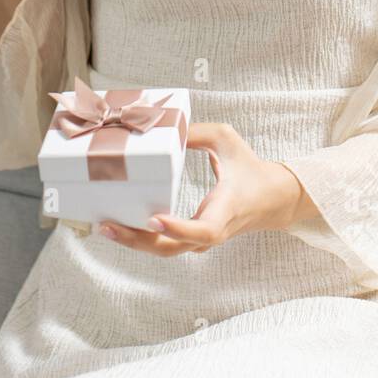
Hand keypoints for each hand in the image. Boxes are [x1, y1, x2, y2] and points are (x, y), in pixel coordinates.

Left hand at [97, 123, 303, 255]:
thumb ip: (198, 132)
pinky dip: (141, 237)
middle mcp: (211, 231)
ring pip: (164, 249)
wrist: (272, 200)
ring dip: (133, 241)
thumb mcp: (228, 141)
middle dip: (137, 240)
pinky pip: (164, 243)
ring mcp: (200, 239)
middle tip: (108, 224)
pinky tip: (118, 224)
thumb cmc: (250, 169)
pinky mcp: (191, 238)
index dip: (178, 228)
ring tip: (104, 226)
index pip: (203, 230)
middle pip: (171, 247)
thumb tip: (167, 128)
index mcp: (225, 210)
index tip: (154, 218)